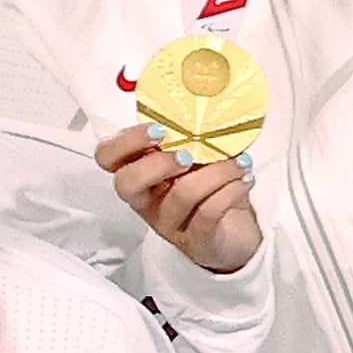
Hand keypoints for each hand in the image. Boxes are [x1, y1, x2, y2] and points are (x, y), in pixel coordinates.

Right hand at [92, 125, 259, 275]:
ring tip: (241, 162)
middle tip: (188, 153)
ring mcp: (169, 224)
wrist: (236, 237)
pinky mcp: (197, 241)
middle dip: (158, 163)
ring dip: (217, 171)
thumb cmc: (212, 194)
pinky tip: (245, 179)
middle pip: (127, 183)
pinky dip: (231, 190)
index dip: (125, 142)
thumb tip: (206, 112)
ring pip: (182, 194)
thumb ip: (190, 142)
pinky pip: (209, 212)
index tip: (159, 129)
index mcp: (142, 176)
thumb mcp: (197, 164)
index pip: (108, 158)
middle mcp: (147, 201)